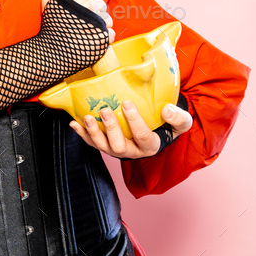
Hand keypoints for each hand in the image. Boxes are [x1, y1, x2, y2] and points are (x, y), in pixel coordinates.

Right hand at [41, 0, 114, 40]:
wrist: (51, 54)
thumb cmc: (50, 26)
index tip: (81, 6)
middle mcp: (88, 5)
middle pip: (102, 4)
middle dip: (94, 12)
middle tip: (81, 21)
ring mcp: (97, 21)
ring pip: (108, 19)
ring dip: (100, 25)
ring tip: (85, 32)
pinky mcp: (103, 36)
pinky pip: (110, 33)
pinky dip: (103, 38)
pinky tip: (91, 40)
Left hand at [69, 99, 192, 158]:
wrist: (157, 130)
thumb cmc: (168, 125)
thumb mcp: (181, 123)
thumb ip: (178, 118)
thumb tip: (166, 110)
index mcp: (150, 146)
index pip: (142, 137)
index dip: (134, 121)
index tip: (127, 103)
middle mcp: (132, 152)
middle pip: (119, 146)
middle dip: (111, 129)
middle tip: (105, 110)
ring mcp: (117, 149)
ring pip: (103, 147)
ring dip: (93, 133)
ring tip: (87, 117)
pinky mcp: (106, 145)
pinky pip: (92, 143)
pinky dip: (82, 134)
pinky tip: (74, 123)